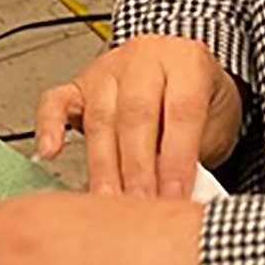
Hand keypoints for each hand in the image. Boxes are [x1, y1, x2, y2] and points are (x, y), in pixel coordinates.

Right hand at [35, 35, 242, 198]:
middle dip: (138, 170)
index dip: (177, 159)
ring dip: (104, 168)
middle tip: (141, 206)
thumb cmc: (201, 98)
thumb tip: (176, 196)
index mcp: (186, 60)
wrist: (184, 70)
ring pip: (100, 118)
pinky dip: (50, 127)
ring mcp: (108, 68)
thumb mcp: (215, 121)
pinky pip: (56, 102)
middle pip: (136, 115)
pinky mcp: (80, 83)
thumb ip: (196, 152)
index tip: (174, 198)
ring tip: (110, 203)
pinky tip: (50, 151)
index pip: (181, 111)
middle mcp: (145, 58)